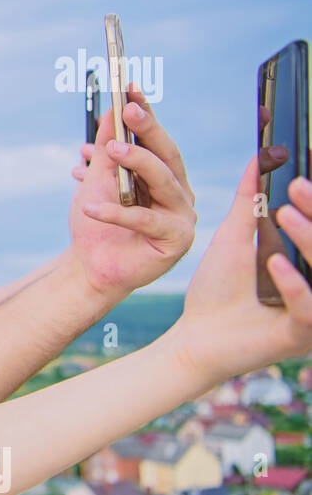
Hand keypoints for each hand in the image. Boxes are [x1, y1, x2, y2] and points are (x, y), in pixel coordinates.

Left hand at [68, 84, 196, 297]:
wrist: (88, 267)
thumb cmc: (95, 224)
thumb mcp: (96, 181)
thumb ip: (106, 150)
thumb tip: (112, 110)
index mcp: (162, 174)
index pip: (156, 140)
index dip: (146, 114)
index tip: (130, 88)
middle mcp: (178, 191)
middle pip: (167, 155)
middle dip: (147, 131)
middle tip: (128, 110)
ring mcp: (182, 215)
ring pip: (164, 182)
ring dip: (137, 162)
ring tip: (111, 149)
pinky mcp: (177, 240)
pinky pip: (146, 219)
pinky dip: (116, 211)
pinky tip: (89, 206)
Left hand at [171, 157, 311, 381]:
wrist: (195, 335)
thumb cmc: (218, 289)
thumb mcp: (235, 238)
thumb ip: (250, 201)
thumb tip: (259, 159)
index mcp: (311, 263)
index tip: (306, 170)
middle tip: (297, 186)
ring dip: (309, 240)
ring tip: (285, 216)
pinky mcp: (303, 336)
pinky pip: (309, 309)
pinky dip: (294, 285)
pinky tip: (273, 263)